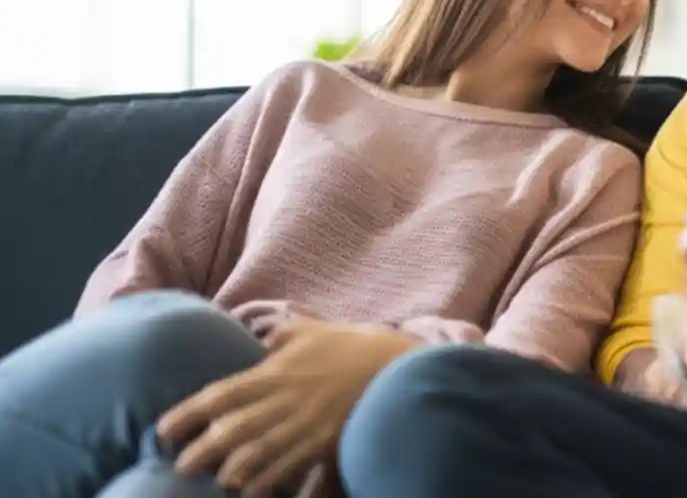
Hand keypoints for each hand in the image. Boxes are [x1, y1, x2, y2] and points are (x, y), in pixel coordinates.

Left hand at [158, 317, 418, 496]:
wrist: (396, 366)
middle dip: (203, 452)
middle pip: (233, 432)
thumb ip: (280, 336)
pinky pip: (292, 469)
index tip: (163, 430)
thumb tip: (260, 339)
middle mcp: (284, 403)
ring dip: (233, 472)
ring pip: (257, 457)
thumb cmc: (353, 346)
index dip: (187, 414)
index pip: (220, 396)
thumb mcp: (311, 330)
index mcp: (275, 373)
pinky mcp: (326, 444)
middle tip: (181, 466)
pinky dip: (271, 482)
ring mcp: (305, 427)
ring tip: (219, 481)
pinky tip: (255, 491)